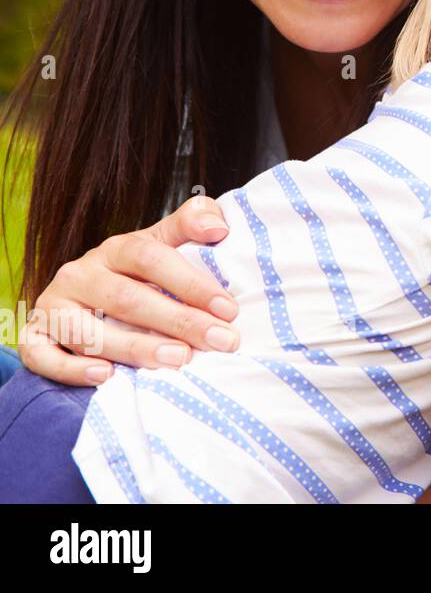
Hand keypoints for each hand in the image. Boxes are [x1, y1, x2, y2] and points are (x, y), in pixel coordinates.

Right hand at [18, 195, 240, 385]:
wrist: (87, 294)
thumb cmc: (142, 273)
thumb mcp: (166, 241)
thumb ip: (193, 222)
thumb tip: (217, 228)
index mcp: (116, 248)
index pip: (153, 258)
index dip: (192, 283)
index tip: (228, 309)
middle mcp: (80, 274)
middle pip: (128, 298)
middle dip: (178, 321)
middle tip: (219, 340)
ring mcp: (53, 306)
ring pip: (88, 330)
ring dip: (134, 348)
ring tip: (178, 360)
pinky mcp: (33, 336)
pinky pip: (41, 355)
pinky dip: (70, 368)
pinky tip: (105, 376)